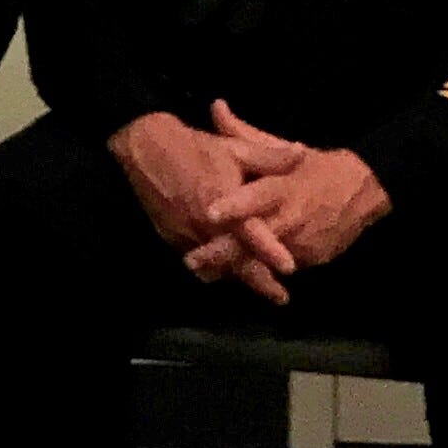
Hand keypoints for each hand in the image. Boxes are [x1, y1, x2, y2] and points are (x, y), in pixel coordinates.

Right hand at [110, 110, 293, 303]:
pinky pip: (198, 259)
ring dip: (237, 276)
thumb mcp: (235, 149)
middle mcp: (205, 226)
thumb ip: (269, 157)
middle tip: (280, 298)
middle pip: (235, 263)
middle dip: (259, 283)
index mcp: (224, 203)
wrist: (144, 149)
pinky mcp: (173, 238)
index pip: (251, 233)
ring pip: (216, 266)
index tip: (290, 269)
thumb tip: (303, 154)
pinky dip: (214, 266)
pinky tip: (226, 266)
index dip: (270, 251)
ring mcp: (187, 235)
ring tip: (258, 286)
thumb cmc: (194, 148)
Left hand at [202, 102, 391, 272]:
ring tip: (203, 272)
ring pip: (266, 260)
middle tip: (192, 260)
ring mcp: (304, 242)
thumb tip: (214, 105)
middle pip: (257, 239)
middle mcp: (293, 217)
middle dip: (225, 252)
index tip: (210, 212)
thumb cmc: (312, 166)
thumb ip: (242, 132)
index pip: (258, 196)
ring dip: (237, 267)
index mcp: (283, 186)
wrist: (364, 191)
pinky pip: (279, 267)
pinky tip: (232, 274)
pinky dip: (258, 270)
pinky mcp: (312, 259)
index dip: (236, 206)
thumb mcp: (280, 146)